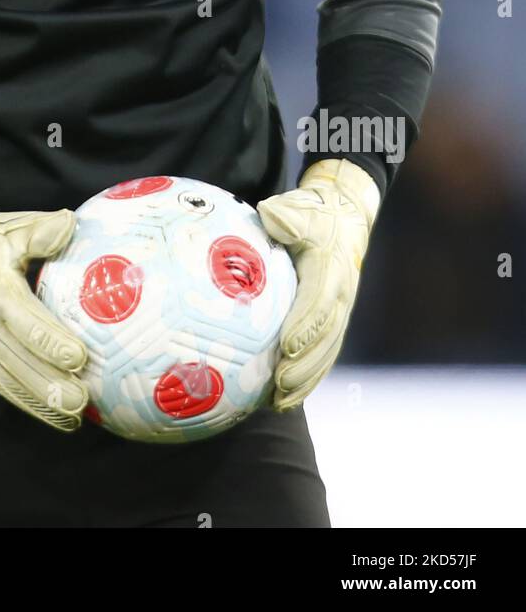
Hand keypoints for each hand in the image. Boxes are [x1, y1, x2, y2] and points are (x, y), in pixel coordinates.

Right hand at [0, 172, 88, 431]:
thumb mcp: (10, 229)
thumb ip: (41, 231)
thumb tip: (71, 222)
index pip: (24, 319)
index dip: (49, 340)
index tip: (79, 356)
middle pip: (17, 359)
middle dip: (49, 384)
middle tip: (82, 399)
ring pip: (9, 379)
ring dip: (41, 402)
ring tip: (75, 418)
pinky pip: (2, 384)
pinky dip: (28, 403)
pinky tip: (58, 420)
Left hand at [256, 158, 380, 411]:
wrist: (344, 218)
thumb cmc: (314, 214)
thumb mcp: (301, 208)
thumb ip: (287, 214)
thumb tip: (268, 214)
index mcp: (330, 270)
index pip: (318, 302)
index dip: (305, 326)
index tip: (287, 346)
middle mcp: (339, 296)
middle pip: (324, 338)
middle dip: (304, 365)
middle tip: (279, 386)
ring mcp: (339, 312)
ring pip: (326, 353)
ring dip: (305, 380)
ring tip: (279, 402)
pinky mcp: (333, 321)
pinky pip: (323, 354)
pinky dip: (307, 378)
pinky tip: (282, 398)